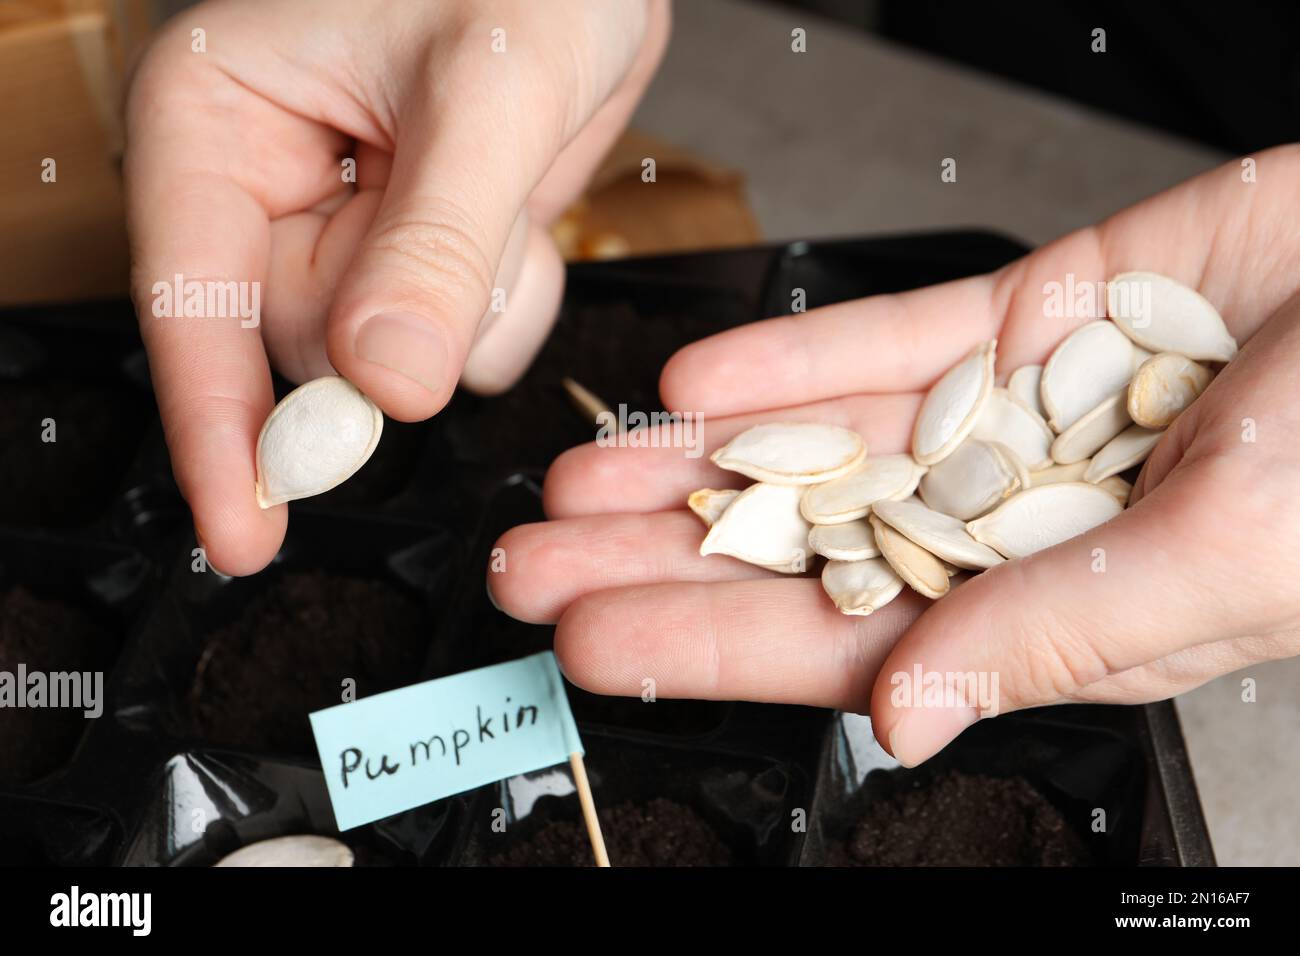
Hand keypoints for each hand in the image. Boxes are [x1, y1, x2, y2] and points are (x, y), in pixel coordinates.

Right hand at [124, 0, 668, 573]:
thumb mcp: (490, 91)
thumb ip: (433, 241)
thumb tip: (378, 382)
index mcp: (220, 117)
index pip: (195, 304)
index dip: (219, 429)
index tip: (245, 534)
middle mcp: (264, 182)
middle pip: (303, 347)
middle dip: (402, 324)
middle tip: (478, 218)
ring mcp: (344, 225)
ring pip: (384, 361)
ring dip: (467, 305)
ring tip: (503, 188)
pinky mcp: (415, 255)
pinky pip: (451, 345)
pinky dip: (502, 304)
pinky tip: (519, 215)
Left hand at [489, 145, 1299, 766]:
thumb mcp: (1218, 564)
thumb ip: (1052, 639)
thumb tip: (906, 719)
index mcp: (1050, 611)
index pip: (839, 649)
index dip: (706, 650)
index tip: (594, 645)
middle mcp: (1006, 520)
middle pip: (794, 550)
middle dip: (657, 560)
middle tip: (533, 567)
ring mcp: (1005, 416)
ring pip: (812, 446)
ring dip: (692, 463)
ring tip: (579, 474)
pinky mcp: (1022, 319)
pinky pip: (881, 344)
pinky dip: (789, 362)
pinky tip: (699, 388)